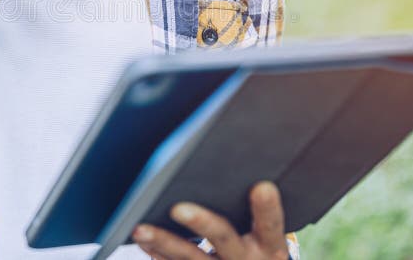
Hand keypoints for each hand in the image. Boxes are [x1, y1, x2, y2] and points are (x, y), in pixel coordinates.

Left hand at [132, 181, 288, 259]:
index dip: (267, 208)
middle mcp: (246, 259)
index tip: (262, 187)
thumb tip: (242, 162)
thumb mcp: (268, 237)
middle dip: (201, 222)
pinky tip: (142, 238)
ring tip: (141, 228)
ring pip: (191, 257)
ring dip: (164, 241)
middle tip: (178, 208)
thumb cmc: (259, 247)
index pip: (271, 224)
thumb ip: (258, 209)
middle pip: (223, 238)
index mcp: (270, 245)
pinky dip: (156, 252)